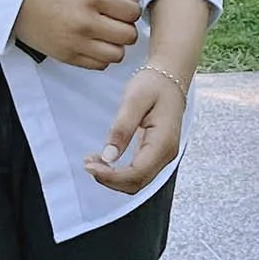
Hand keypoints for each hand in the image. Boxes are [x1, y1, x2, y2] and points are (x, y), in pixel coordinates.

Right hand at [14, 0, 141, 69]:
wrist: (15, 2)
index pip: (132, 12)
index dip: (130, 9)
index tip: (121, 7)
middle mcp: (86, 22)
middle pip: (128, 36)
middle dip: (126, 28)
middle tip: (114, 21)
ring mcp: (76, 42)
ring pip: (117, 55)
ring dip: (115, 45)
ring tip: (104, 34)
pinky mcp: (67, 57)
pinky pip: (99, 65)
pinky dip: (101, 57)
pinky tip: (92, 44)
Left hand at [86, 68, 184, 191]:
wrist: (170, 76)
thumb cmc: (153, 84)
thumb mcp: (134, 100)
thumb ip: (121, 129)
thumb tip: (108, 157)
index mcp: (163, 142)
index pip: (137, 173)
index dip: (111, 176)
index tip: (89, 165)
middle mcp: (167, 154)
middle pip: (137, 183)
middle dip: (110, 179)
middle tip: (87, 163)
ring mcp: (163, 155)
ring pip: (137, 181)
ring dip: (113, 177)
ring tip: (92, 161)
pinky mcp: (157, 153)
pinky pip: (138, 172)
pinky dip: (119, 172)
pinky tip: (104, 160)